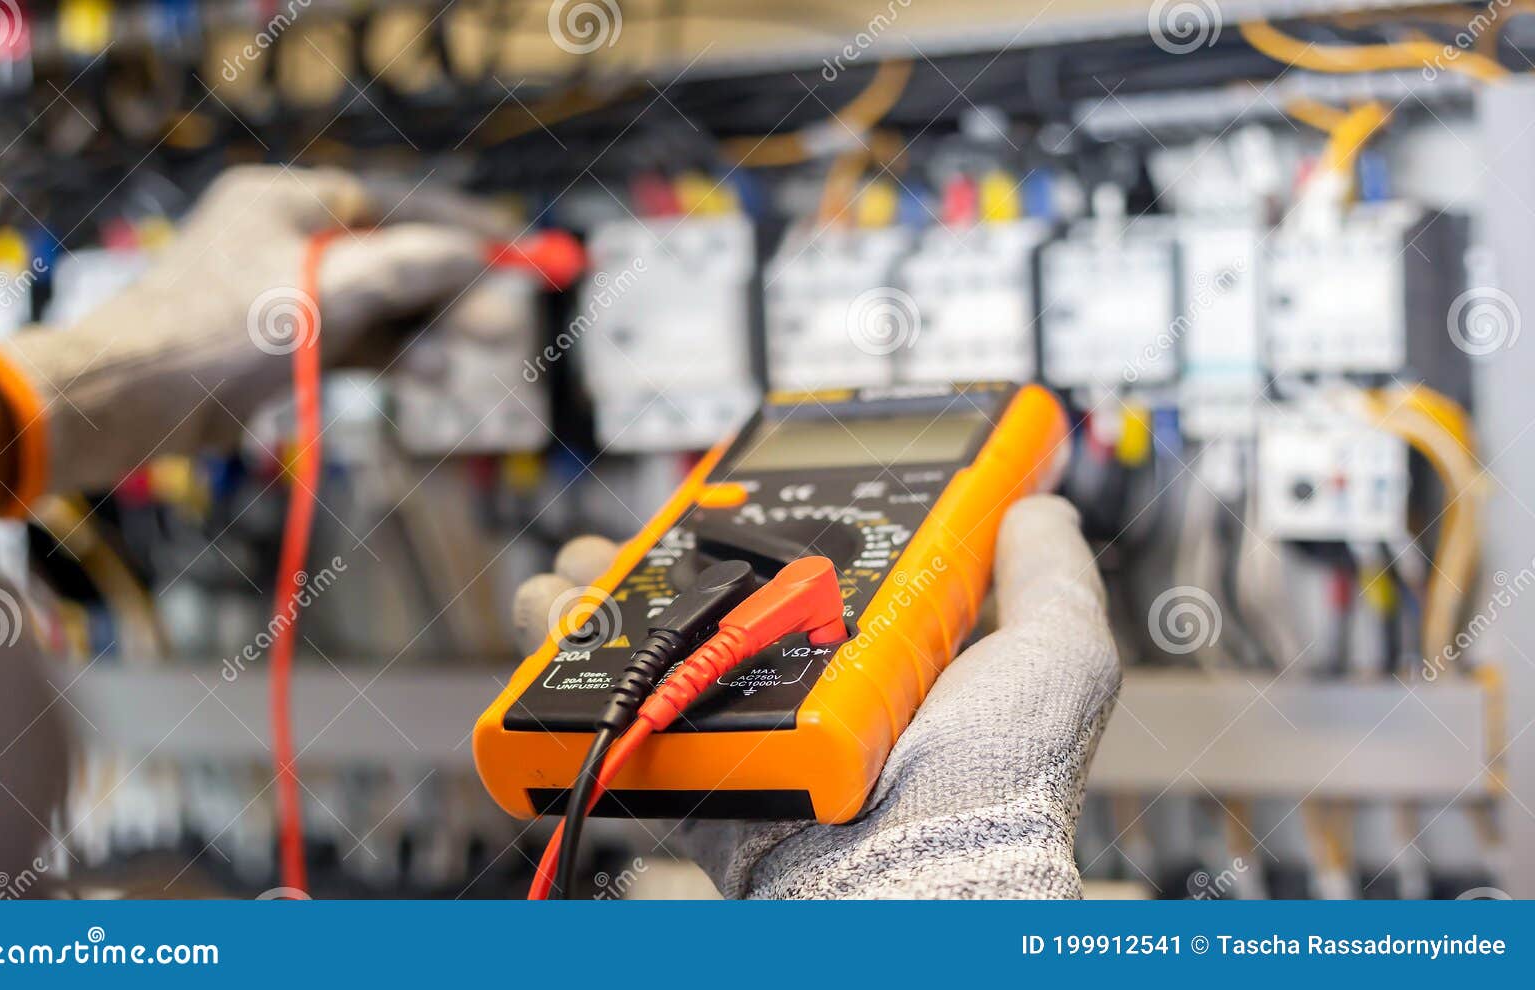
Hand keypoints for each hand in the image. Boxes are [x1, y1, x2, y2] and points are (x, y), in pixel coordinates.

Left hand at [0, 165, 516, 499]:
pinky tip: (436, 372)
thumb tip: (472, 254)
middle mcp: (288, 239)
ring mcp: (287, 295)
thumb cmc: (216, 330)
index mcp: (288, 199)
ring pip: (381, 306)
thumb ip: (407, 267)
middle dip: (452, 290)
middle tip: (508, 318)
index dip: (461, 225)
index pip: (395, 200)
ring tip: (478, 353)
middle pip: (395, 256)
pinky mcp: (284, 346)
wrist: (133, 400)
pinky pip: (358, 341)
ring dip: (430, 330)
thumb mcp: (325, 289)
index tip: (517, 246)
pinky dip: (396, 355)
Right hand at [511, 494, 1120, 898]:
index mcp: (880, 656)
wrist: (916, 873)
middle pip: (720, 600)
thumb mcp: (1055, 657)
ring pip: (653, 646)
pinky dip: (565, 661)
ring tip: (580, 562)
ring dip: (602, 594)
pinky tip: (555, 614)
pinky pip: (614, 705)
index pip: (820, 568)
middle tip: (650, 521)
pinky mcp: (691, 760)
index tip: (755, 482)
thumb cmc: (993, 784)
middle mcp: (804, 686)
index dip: (783, 519)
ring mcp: (742, 723)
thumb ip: (1050, 575)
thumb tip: (1038, 509)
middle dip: (670, 551)